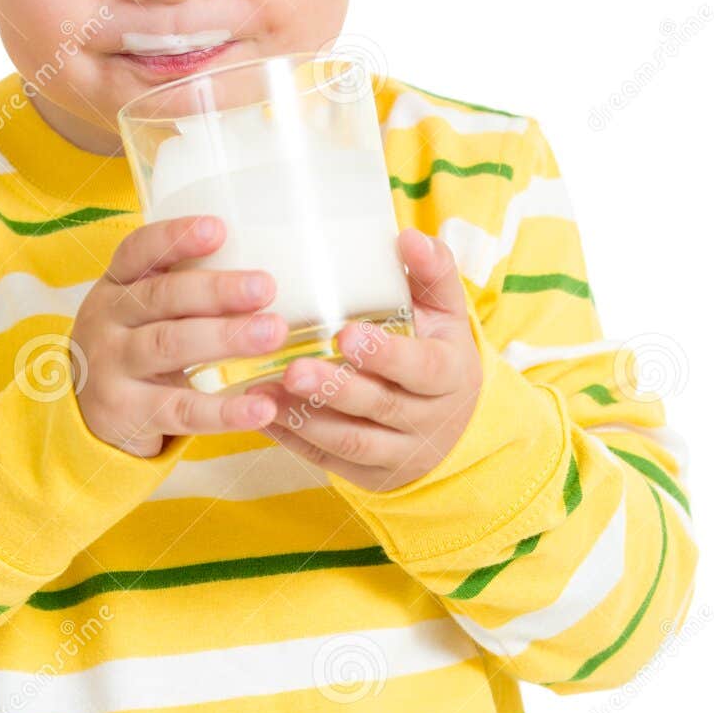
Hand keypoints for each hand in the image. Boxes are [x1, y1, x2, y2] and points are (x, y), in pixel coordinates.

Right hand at [72, 214, 285, 456]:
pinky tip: (260, 408)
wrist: (85, 415)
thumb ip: (180, 290)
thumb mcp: (140, 313)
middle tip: (265, 287)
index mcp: (114, 286)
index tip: (219, 228)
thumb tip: (262, 270)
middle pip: (162, 297)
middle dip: (217, 290)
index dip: (175, 237)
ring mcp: (111, 367)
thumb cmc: (132, 349)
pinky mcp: (126, 412)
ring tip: (273, 333)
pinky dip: (223, 411)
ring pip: (170, 345)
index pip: (138, 251)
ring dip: (225, 337)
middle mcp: (105, 321)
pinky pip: (180, 409)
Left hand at [242, 228, 482, 491]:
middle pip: (379, 406)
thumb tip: (408, 236)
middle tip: (293, 368)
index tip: (347, 334)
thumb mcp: (446, 315)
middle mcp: (426, 419)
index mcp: (449, 374)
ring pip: (350, 441)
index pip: (422, 369)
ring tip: (264, 390)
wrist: (454, 429)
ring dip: (305, 418)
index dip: (386, 355)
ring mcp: (397, 453)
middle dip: (335, 389)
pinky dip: (291, 439)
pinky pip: (327, 461)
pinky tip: (259, 413)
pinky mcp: (367, 476)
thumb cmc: (437, 352)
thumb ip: (432, 273)